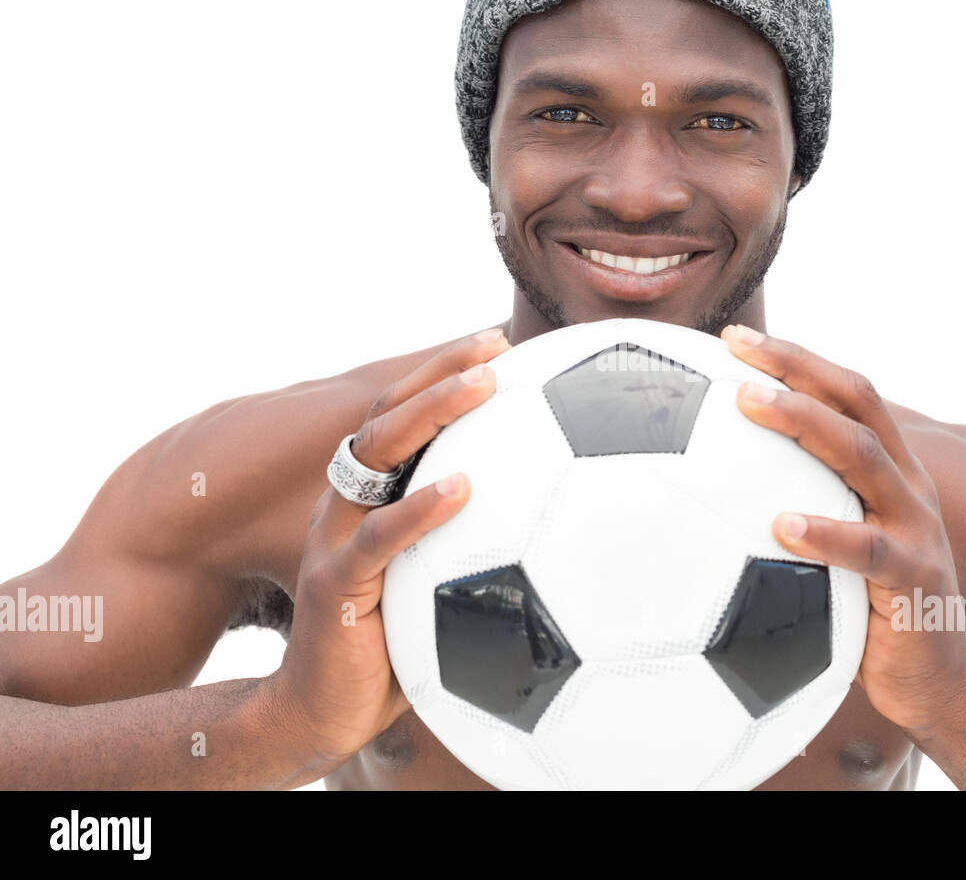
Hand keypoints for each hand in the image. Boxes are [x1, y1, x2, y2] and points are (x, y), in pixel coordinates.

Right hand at [265, 327, 508, 770]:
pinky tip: (464, 489)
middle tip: (495, 347)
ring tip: (484, 386)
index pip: (402, 418)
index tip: (498, 344)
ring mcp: (336, 540)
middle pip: (388, 417)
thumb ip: (471, 545)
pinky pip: (378, 540)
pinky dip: (419, 509)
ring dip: (433, 414)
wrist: (322, 711)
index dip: (442, 375)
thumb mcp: (434, 582)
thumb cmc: (393, 644)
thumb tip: (553, 528)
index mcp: (369, 498)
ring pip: (378, 457)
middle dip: (440, 374)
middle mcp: (347, 505)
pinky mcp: (336, 586)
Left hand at [720, 324, 965, 739]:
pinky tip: (780, 525)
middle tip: (737, 351)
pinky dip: (826, 534)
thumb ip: (805, 508)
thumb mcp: (841, 547)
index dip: (796, 359)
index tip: (734, 338)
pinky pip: (869, 552)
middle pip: (856, 405)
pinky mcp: (915, 581)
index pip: (847, 394)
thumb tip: (719, 488)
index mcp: (890, 473)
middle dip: (796, 368)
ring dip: (806, 424)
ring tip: (752, 403)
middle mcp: (908, 487)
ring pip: (864, 457)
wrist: (939, 685)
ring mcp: (917, 530)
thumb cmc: (871, 612)